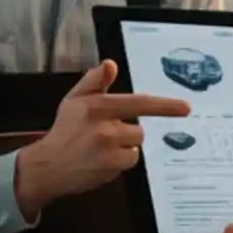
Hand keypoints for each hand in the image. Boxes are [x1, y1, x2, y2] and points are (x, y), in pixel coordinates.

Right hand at [15, 60, 189, 219]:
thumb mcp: (74, 100)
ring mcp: (108, 150)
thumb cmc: (64, 130)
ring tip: (101, 149)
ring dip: (124, 148)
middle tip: (105, 136)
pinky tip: (101, 161)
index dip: (164, 105)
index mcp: (96, 105)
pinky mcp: (110, 169)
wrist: (46, 167)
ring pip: (135, 147)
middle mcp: (104, 127)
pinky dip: (120, 162)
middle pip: (139, 130)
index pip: (138, 103)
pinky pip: (129, 162)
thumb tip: (111, 64)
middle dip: (127, 132)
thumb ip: (94, 81)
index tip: (186, 108)